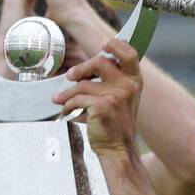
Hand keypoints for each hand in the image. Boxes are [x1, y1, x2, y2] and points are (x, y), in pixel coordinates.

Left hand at [53, 36, 141, 152]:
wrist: (117, 150)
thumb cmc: (115, 124)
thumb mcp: (121, 99)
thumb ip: (112, 81)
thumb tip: (86, 67)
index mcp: (134, 81)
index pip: (129, 54)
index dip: (115, 45)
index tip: (103, 44)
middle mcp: (128, 86)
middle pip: (100, 62)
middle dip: (81, 68)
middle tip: (70, 76)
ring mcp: (116, 96)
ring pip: (83, 84)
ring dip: (67, 93)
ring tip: (60, 100)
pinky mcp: (103, 106)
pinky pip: (77, 99)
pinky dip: (67, 106)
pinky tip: (65, 112)